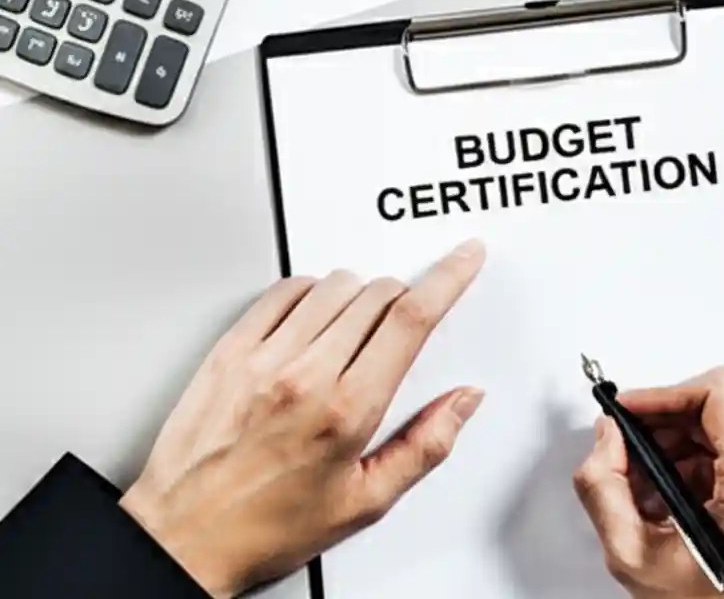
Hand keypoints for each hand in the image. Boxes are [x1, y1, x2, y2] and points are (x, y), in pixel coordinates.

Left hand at [119, 239, 487, 597]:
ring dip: (359, 293)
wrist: (184, 538)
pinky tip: (313, 318)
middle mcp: (304, 376)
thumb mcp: (365, 501)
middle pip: (377, 295)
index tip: (464, 260)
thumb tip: (461, 402)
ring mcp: (262, 358)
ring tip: (357, 327)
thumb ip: (425, 446)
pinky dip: (309, 292)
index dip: (447, 279)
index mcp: (346, 411)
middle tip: (405, 321)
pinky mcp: (229, 351)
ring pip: (333, 286)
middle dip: (405, 296)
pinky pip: (282, 292)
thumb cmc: (267, 525)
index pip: (410, 320)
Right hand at [573, 367, 723, 598]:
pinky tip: (676, 506)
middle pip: (717, 411)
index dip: (665, 393)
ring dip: (678, 454)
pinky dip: (700, 471)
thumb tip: (607, 440)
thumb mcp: (636, 558)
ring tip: (649, 497)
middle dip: (662, 430)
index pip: (718, 393)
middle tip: (627, 458)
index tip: (632, 410)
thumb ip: (605, 487)